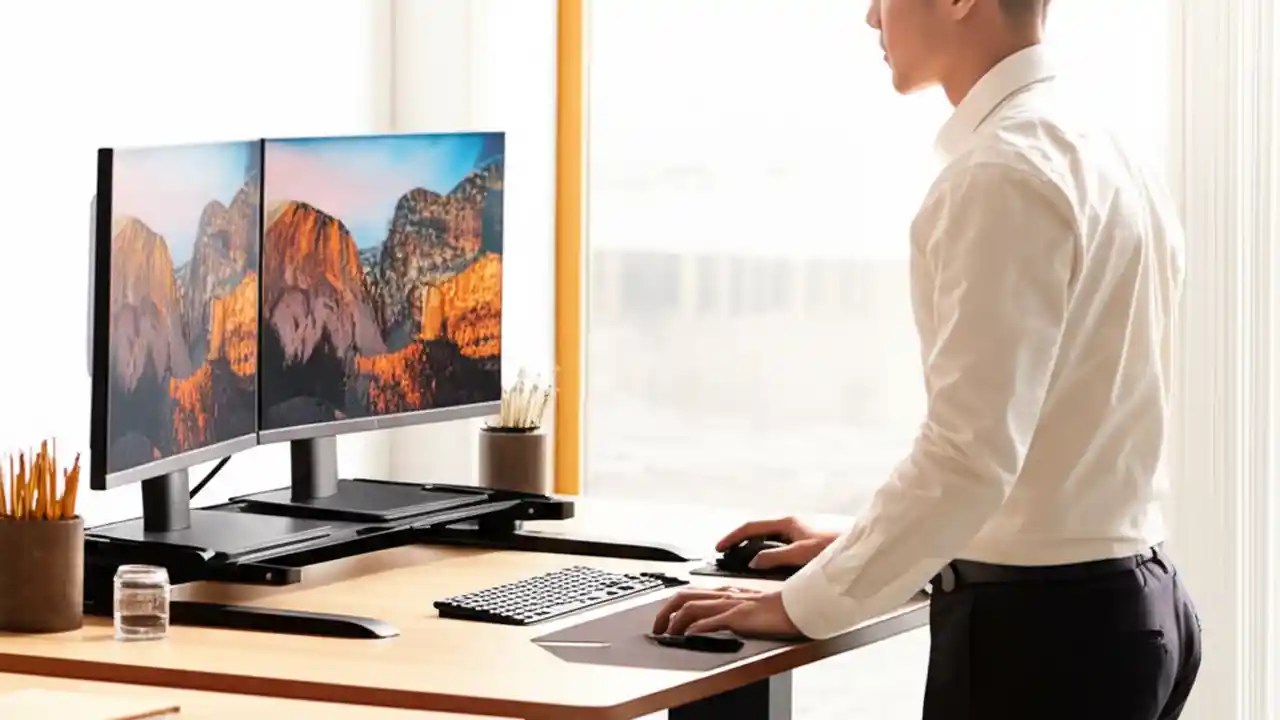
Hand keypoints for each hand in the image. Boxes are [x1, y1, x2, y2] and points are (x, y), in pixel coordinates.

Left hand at [651, 587, 801, 638]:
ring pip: (693, 607)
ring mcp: (730, 604)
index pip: (690, 594)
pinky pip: (713, 620)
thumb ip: (730, 611)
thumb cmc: (777, 608)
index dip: (671, 606)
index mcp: (725, 592)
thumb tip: (712, 622)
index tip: (663, 620)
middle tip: (657, 628)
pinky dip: (698, 627)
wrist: (796, 606)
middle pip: (684, 597)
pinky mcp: (739, 616)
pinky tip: (689, 635)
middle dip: (664, 612)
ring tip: (668, 634)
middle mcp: (724, 595)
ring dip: (675, 621)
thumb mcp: (747, 607)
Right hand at [717, 516, 838, 569]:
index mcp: (786, 523)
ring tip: (739, 560)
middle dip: (738, 541)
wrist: (858, 552)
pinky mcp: (801, 542)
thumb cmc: (833, 549)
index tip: (719, 547)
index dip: (732, 537)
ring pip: (765, 539)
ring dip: (751, 548)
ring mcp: (795, 533)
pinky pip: (775, 546)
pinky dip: (764, 553)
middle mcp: (789, 525)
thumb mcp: (800, 554)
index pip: (751, 527)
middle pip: (756, 531)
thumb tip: (753, 561)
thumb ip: (775, 557)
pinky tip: (764, 564)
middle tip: (725, 554)